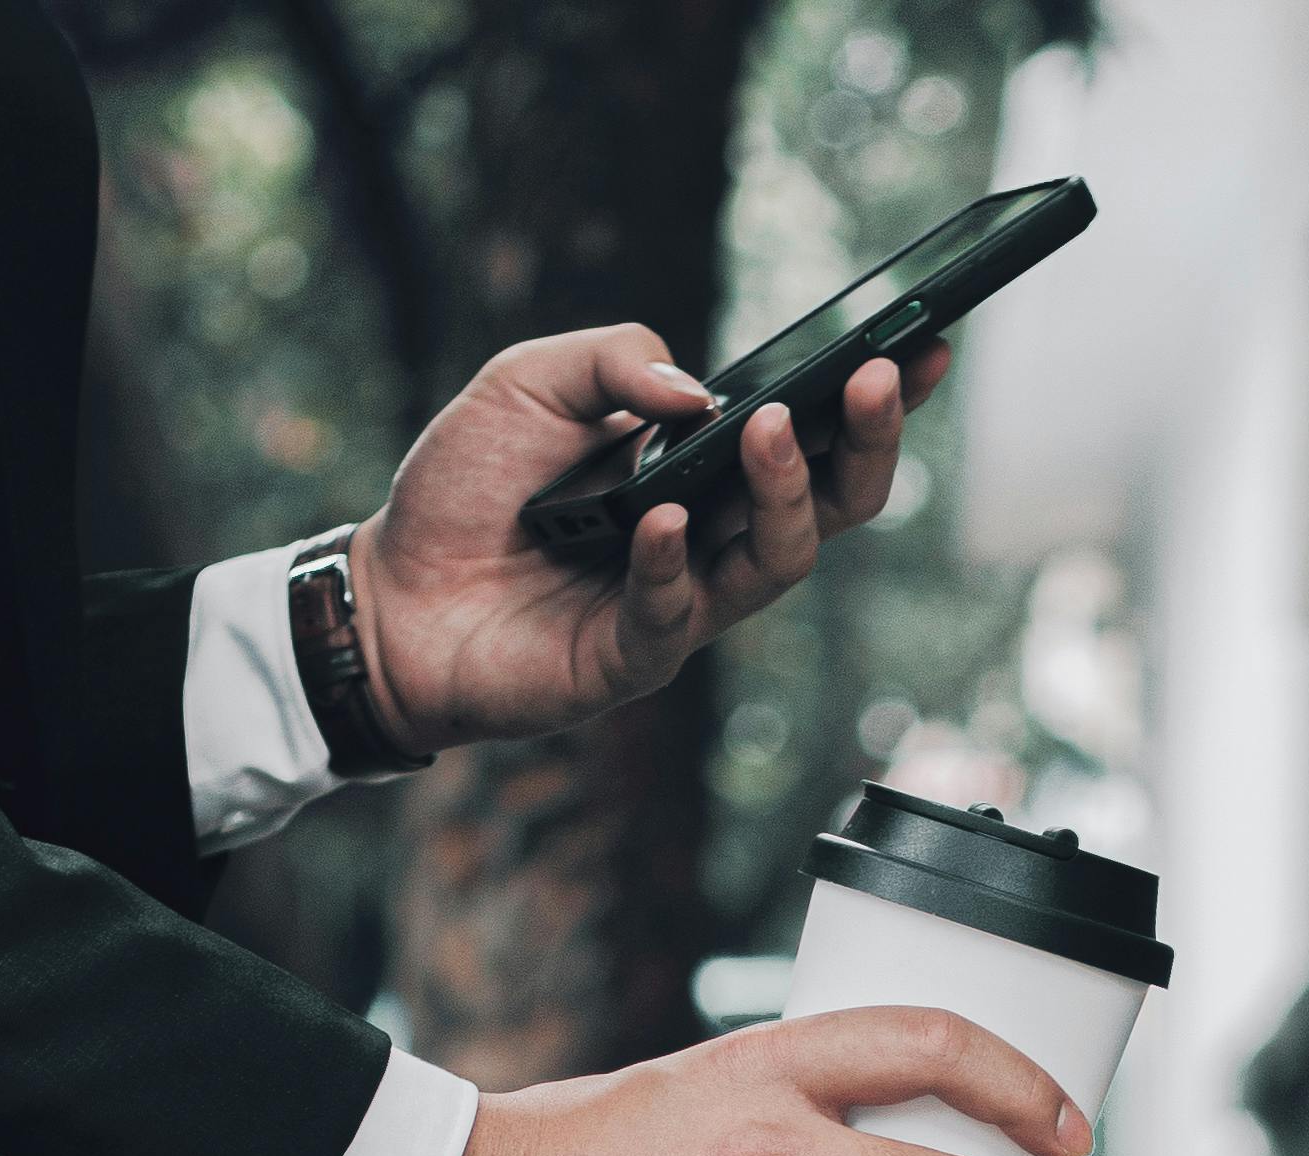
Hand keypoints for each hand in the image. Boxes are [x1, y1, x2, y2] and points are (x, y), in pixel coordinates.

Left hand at [346, 324, 952, 754]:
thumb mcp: (526, 383)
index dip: (873, 395)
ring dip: (786, 492)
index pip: (812, 431)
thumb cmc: (465, 490)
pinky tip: (659, 517)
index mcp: (703, 469)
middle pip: (832, 502)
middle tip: (880, 376)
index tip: (921, 343)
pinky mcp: (632, 659)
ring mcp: (681, 601)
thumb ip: (611, 362)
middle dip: (867, 439)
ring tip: (770, 431)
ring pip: (778, 560)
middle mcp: (712, 536)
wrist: (387, 596)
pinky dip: (671, 562)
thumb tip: (697, 391)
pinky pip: (674, 614)